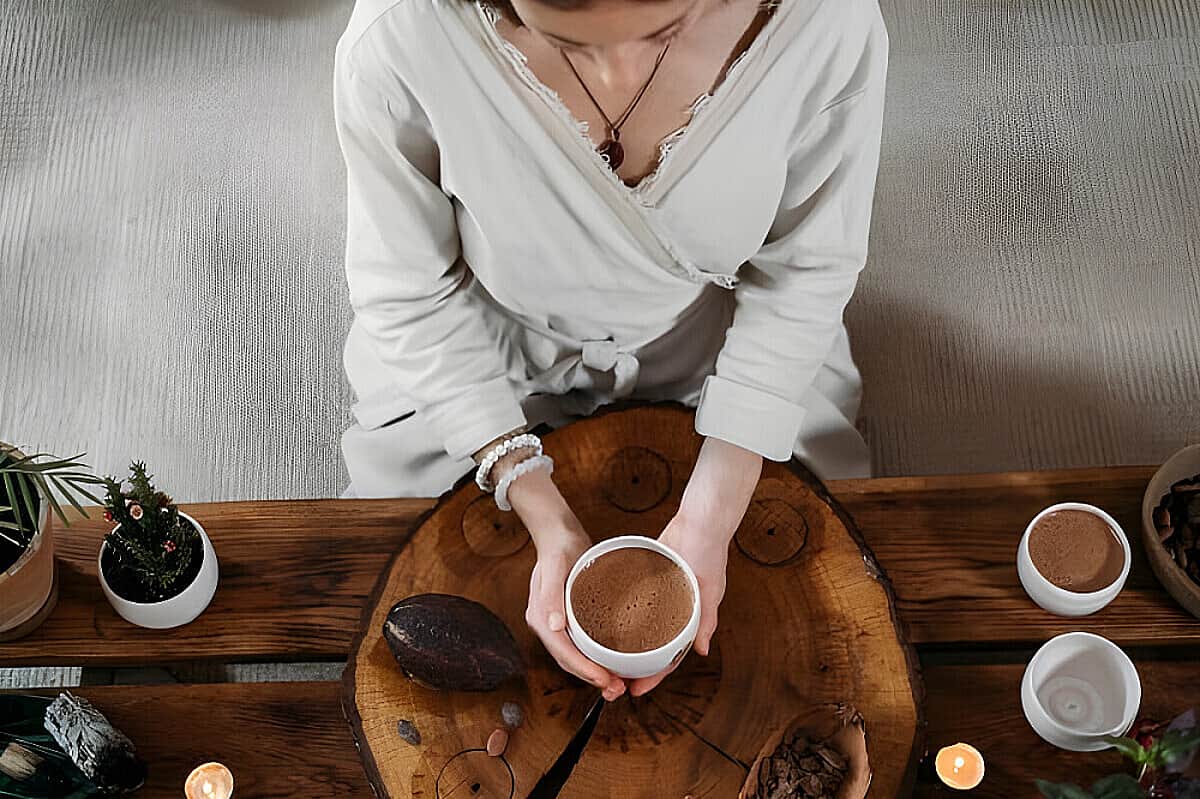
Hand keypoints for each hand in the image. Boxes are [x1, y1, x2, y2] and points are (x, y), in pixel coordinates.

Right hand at [526, 527, 625, 700]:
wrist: (559, 533)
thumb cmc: (558, 547)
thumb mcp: (556, 566)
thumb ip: (552, 596)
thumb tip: (553, 626)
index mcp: (540, 617)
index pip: (563, 653)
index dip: (584, 670)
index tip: (604, 680)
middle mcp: (547, 624)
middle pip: (569, 661)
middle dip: (592, 678)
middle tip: (617, 689)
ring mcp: (557, 623)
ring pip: (576, 656)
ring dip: (595, 672)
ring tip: (619, 683)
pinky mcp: (570, 618)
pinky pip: (582, 645)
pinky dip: (597, 657)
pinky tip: (614, 661)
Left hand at [627, 436, 759, 696]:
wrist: (700, 519)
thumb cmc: (709, 552)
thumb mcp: (709, 589)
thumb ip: (706, 620)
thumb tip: (701, 651)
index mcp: (691, 619)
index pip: (670, 657)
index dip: (654, 676)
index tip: (636, 691)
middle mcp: (675, 612)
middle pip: (652, 648)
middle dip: (635, 667)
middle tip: (614, 680)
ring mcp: (662, 598)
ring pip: (641, 630)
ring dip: (627, 646)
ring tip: (605, 660)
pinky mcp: (649, 582)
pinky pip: (634, 604)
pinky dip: (622, 616)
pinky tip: (603, 624)